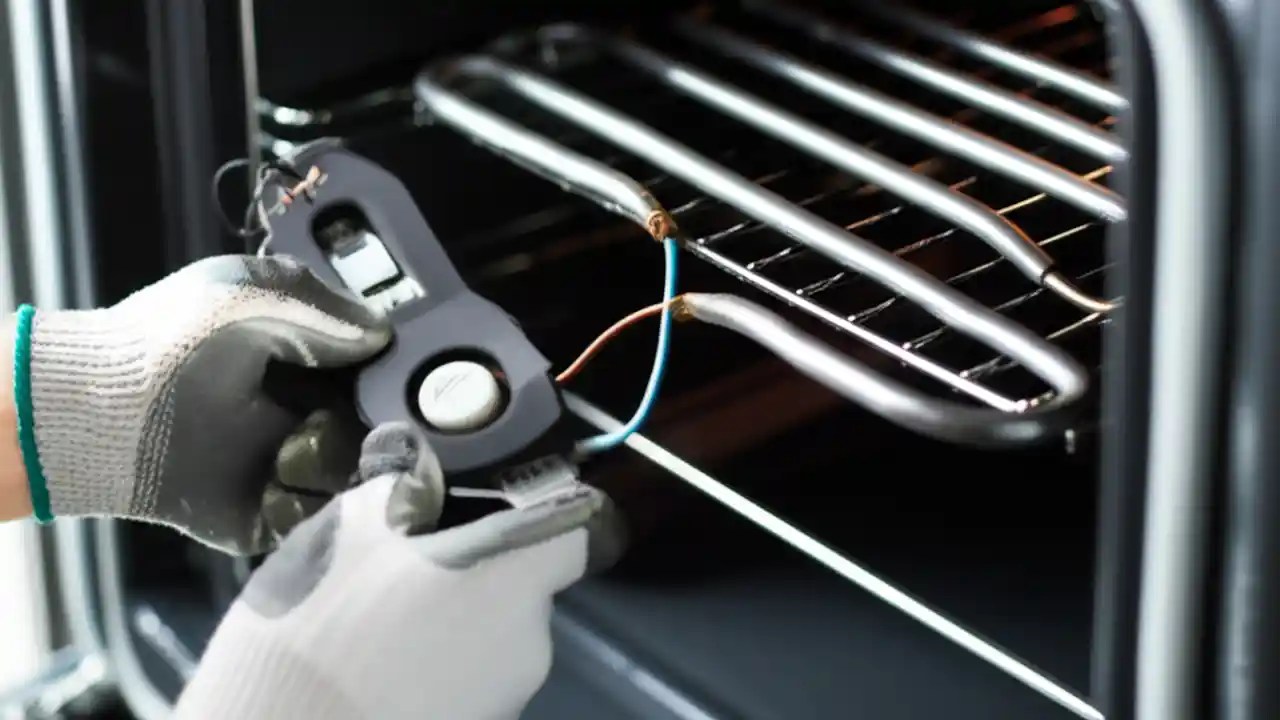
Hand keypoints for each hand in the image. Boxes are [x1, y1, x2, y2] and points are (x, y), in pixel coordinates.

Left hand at [20, 255, 389, 552]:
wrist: (102, 412)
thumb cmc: (173, 342)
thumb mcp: (249, 293)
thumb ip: (327, 306)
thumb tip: (384, 335)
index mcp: (315, 365)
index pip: (385, 379)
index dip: (401, 383)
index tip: (404, 387)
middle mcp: (311, 418)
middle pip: (384, 437)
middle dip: (383, 436)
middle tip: (364, 430)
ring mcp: (290, 473)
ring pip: (358, 484)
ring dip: (337, 470)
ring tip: (292, 452)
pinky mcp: (267, 519)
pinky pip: (314, 526)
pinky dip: (306, 511)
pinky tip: (278, 484)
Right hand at [174, 423, 623, 719]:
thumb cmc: (325, 630)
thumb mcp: (348, 529)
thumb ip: (400, 490)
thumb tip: (416, 474)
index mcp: (515, 579)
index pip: (571, 531)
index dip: (542, 511)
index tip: (501, 506)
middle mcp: (530, 642)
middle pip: (521, 586)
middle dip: (473, 572)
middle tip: (406, 566)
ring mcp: (506, 698)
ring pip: (487, 635)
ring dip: (447, 622)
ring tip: (376, 622)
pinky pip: (461, 680)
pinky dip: (430, 667)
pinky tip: (375, 664)